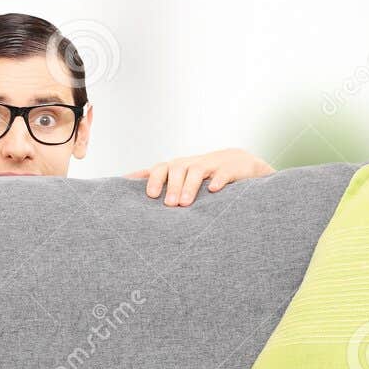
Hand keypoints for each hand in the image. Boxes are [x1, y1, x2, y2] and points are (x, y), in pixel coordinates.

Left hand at [126, 149, 274, 205]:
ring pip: (197, 170)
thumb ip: (158, 177)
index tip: (150, 196)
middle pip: (177, 168)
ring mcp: (213, 164)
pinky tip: (214, 190)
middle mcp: (193, 163)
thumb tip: (126, 178)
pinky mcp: (233, 168)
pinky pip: (224, 172)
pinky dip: (219, 180)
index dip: (154, 179)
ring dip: (189, 186)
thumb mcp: (182, 176)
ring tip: (184, 204)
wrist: (242, 164)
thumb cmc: (206, 175)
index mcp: (179, 167)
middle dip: (172, 186)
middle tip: (169, 205)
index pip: (161, 168)